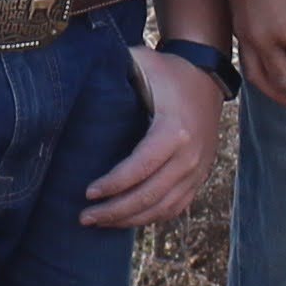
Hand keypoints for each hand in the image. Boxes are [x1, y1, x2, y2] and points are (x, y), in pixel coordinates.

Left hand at [84, 47, 226, 227]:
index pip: (141, 168)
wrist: (207, 79)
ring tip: (100, 221)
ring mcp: (197, 170)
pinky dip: (150, 217)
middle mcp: (190, 155)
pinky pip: (176, 207)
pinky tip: (127, 219)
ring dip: (129, 219)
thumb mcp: (143, 63)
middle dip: (115, 211)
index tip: (88, 192)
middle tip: (85, 216)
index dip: (114, 184)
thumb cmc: (168, 72)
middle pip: (150, 195)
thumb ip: (114, 69)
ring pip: (162, 208)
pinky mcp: (199, 177)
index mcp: (174, 131)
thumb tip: (78, 77)